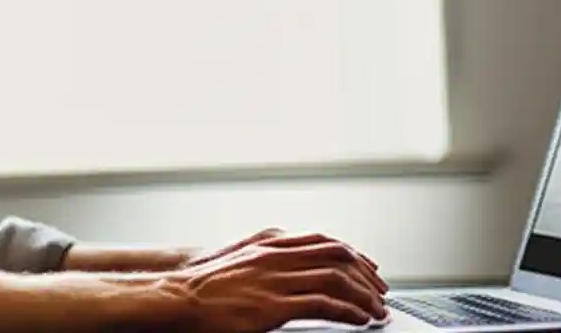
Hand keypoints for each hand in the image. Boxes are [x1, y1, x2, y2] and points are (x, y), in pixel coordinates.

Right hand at [171, 235, 388, 332]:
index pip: (324, 241)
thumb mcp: (240, 260)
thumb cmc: (204, 285)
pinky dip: (348, 312)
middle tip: (381, 291)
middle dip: (366, 273)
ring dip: (363, 295)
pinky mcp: (274, 305)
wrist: (178, 297)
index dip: (352, 254)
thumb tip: (288, 265)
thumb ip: (267, 259)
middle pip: (337, 255)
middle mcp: (277, 256)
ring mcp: (276, 279)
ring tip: (377, 310)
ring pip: (336, 278)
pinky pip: (323, 304)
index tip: (369, 267)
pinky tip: (359, 320)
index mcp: (271, 244)